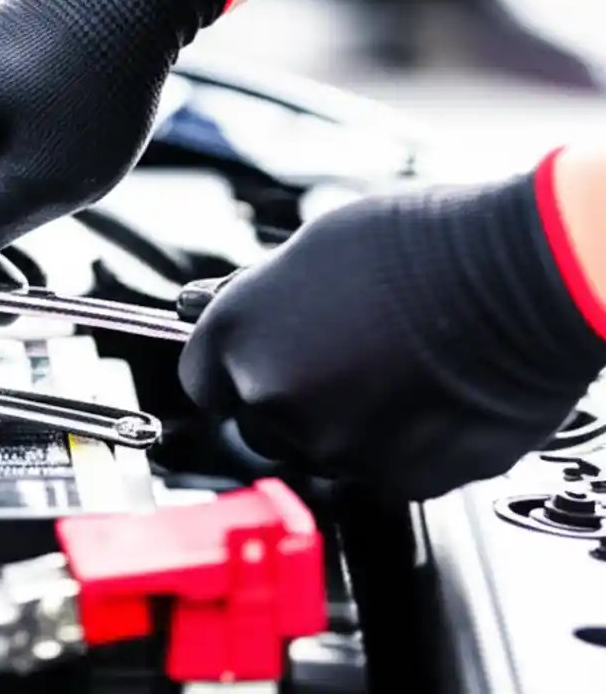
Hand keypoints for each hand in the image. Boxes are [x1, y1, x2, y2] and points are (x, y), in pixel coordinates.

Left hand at [179, 170, 605, 499]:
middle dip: (288, 397)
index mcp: (238, 339)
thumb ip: (258, 297)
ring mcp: (334, 446)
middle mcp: (273, 400)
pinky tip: (426, 395)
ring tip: (394, 368)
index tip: (255, 361)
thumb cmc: (424, 246)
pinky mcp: (396, 479)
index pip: (202, 380)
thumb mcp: (314, 249)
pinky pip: (381, 470)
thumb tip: (215, 308)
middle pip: (258, 421)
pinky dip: (399, 444)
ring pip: (321, 450)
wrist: (523, 278)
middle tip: (340, 357)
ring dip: (345, 421)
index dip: (232, 370)